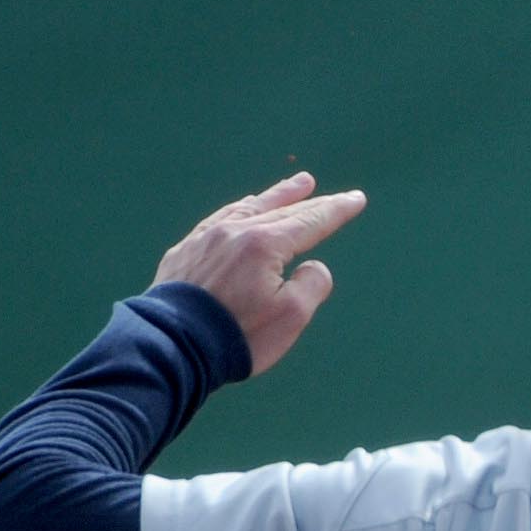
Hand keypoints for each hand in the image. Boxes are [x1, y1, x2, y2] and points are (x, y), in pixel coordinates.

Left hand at [155, 173, 366, 374]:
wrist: (175, 344)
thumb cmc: (241, 334)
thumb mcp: (291, 316)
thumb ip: (311, 285)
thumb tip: (312, 266)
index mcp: (264, 244)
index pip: (309, 222)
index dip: (335, 211)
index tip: (356, 199)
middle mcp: (235, 231)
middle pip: (281, 211)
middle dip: (309, 201)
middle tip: (327, 190)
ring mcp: (206, 238)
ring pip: (247, 208)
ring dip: (274, 197)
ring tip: (294, 186)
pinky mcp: (186, 251)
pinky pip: (220, 219)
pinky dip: (240, 210)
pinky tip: (243, 209)